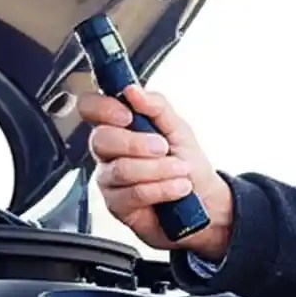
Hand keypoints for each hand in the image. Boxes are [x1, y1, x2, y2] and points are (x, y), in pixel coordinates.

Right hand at [77, 86, 233, 260]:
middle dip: (137, 143)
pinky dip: (162, 189)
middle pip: (101, 139)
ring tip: (180, 170)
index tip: (127, 115)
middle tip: (164, 148)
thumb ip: (155, 105)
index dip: (102, 109)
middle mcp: (108, 152)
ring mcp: (109, 179)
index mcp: (118, 126)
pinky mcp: (117, 205)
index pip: (90, 108)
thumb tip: (132, 90)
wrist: (205, 199)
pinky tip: (178, 188)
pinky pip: (133, 194)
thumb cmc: (186, 160)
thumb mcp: (178, 127)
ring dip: (158, 168)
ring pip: (121, 169)